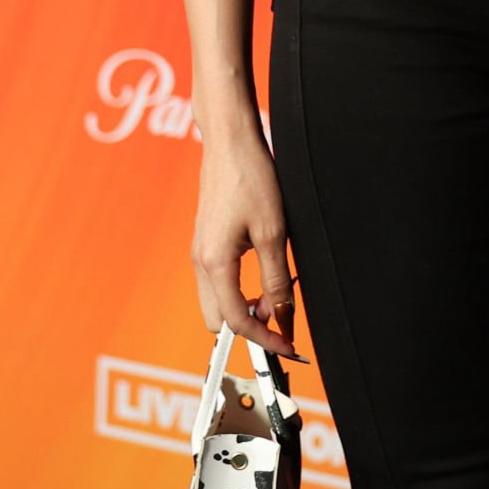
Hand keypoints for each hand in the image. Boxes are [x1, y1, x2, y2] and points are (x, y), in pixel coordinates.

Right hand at [192, 136, 308, 360]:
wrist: (230, 141)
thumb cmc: (251, 178)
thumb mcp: (273, 232)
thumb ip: (275, 279)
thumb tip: (280, 317)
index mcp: (214, 264)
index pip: (236, 322)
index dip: (264, 339)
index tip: (288, 347)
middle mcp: (200, 262)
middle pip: (218, 319)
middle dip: (249, 327)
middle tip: (282, 317)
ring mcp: (200, 251)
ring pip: (217, 300)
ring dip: (245, 306)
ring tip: (277, 294)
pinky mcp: (206, 240)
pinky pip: (217, 280)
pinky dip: (238, 288)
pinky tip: (263, 272)